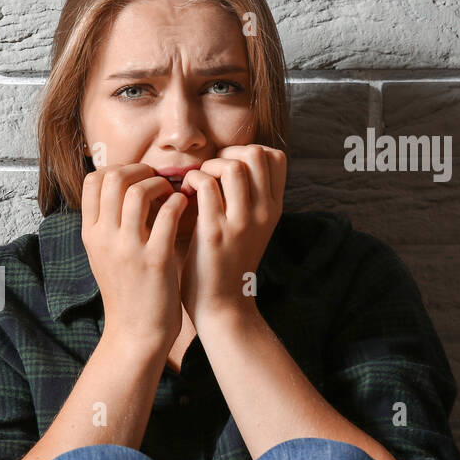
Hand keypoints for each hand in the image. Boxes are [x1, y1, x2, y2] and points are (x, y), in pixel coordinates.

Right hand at [80, 164, 189, 354]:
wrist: (136, 331)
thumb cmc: (126, 290)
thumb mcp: (103, 255)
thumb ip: (107, 223)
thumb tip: (121, 188)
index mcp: (90, 234)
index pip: (92, 181)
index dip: (117, 169)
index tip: (136, 177)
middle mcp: (104, 238)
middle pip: (113, 179)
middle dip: (139, 170)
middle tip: (156, 178)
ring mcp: (128, 248)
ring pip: (138, 192)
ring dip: (160, 184)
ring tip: (171, 192)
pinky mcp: (155, 259)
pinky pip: (167, 214)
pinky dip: (178, 202)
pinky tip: (183, 207)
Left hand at [178, 145, 286, 328]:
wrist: (222, 307)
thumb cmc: (227, 264)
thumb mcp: (250, 229)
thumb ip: (247, 199)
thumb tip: (228, 164)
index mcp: (274, 209)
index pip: (275, 157)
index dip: (247, 152)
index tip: (226, 167)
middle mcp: (264, 212)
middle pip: (255, 154)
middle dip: (226, 153)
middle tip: (208, 172)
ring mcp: (242, 222)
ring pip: (232, 165)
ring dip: (207, 166)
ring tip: (195, 184)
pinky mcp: (215, 232)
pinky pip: (204, 185)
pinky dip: (190, 181)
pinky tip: (183, 197)